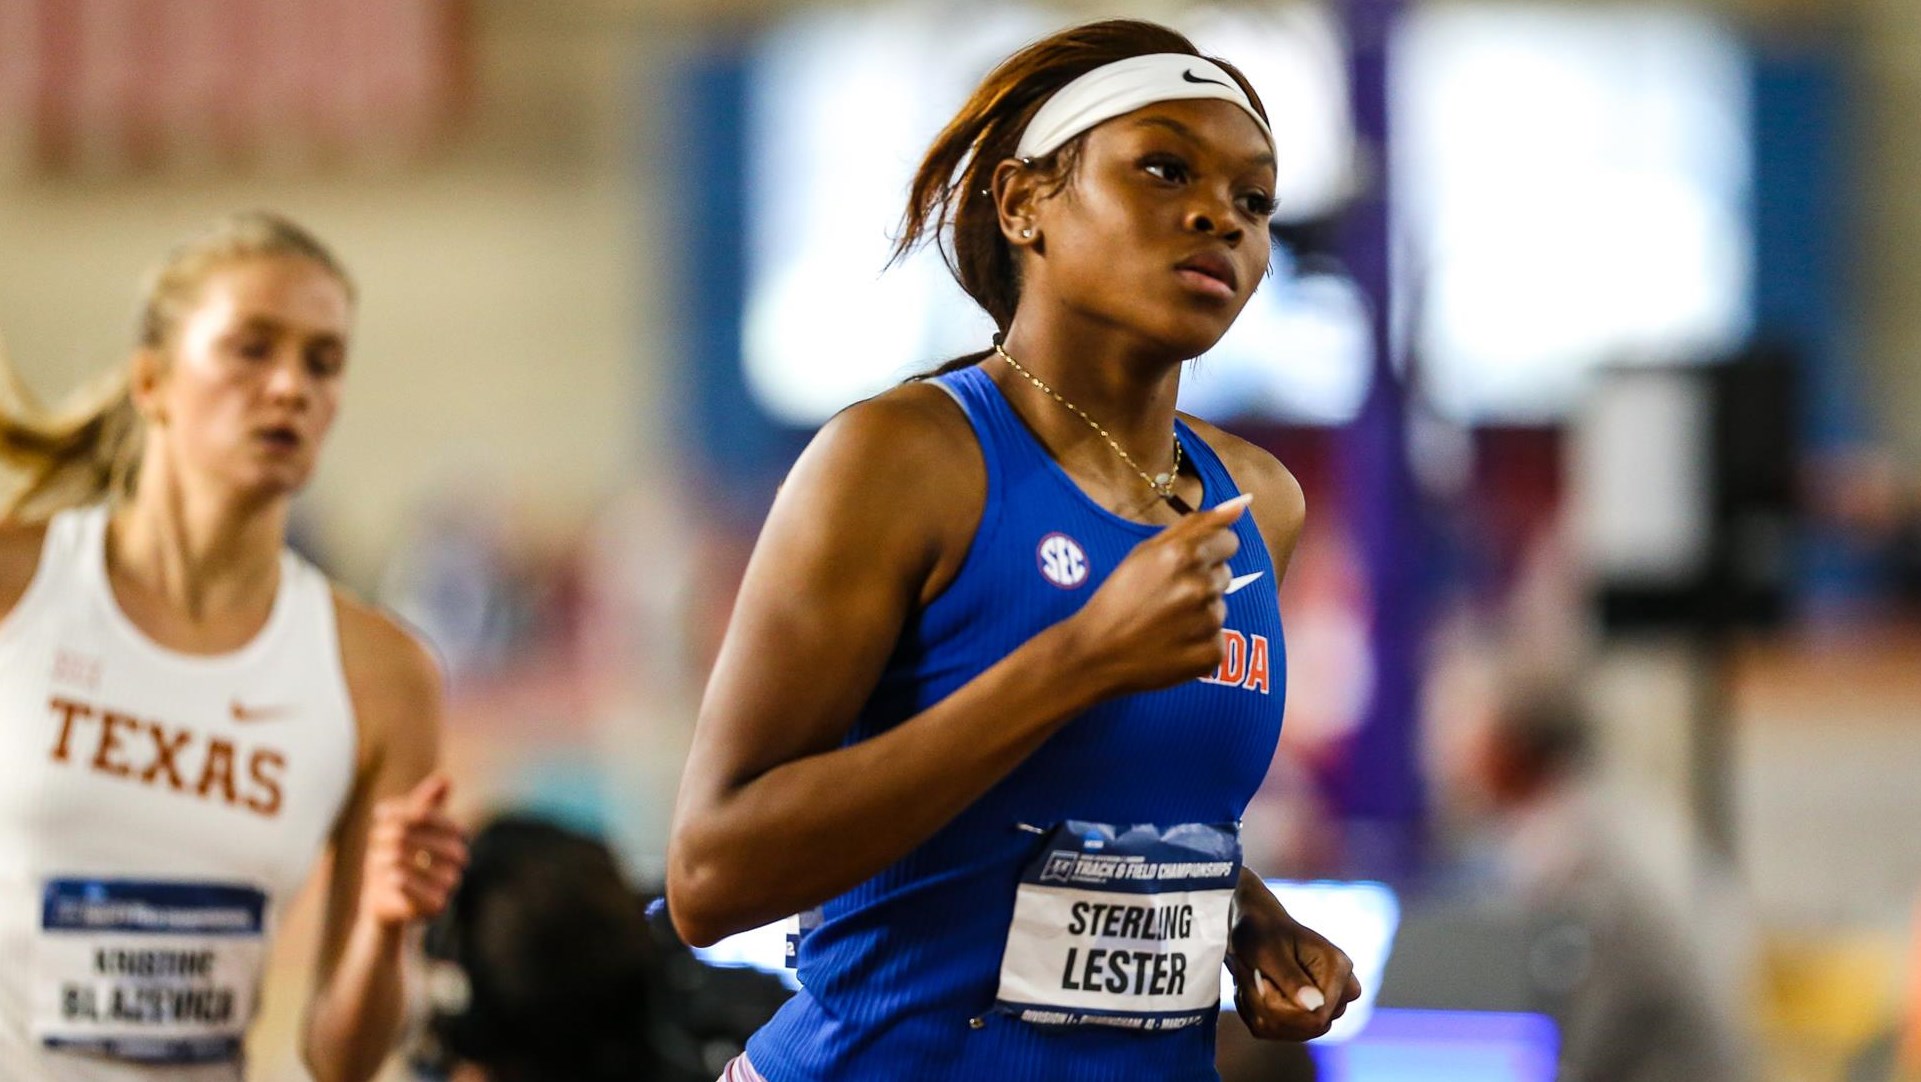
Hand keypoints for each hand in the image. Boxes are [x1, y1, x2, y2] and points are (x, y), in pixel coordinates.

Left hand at [360, 774, 466, 928]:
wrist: (386, 901)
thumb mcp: (404, 827)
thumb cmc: (395, 857)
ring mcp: (450, 883)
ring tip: (377, 860)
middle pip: (412, 836)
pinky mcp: (437, 905)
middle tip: (375, 840)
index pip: (426, 815)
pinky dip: (397, 880)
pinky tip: (390, 877)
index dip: (400, 811)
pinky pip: (412, 887)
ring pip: (405, 860)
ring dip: (383, 858)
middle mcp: (459, 858)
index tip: (378, 813)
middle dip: (387, 835)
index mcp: (455, 835)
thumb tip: (446, 778)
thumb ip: (423, 803)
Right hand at [1071, 492, 1250, 694]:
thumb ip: (1196, 525)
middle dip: (1201, 583)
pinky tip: (1171, 646)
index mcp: (1183, 554)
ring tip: (1165, 625)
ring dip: (1199, 615)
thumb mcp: (1146, 552)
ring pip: (1219, 609)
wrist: (1094, 654)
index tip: (1184, 566)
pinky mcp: (1211, 654)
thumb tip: (1242, 504)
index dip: (1208, 552)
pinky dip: (1198, 644)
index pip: (1229, 542)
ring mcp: (1207, 623)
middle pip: (1224, 575)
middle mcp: (1199, 586)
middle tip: (1166, 599)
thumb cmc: (1118, 598)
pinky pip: (1217, 641)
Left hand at [1227, 891, 1360, 1040]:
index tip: (1260, 979)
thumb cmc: (1260, 932)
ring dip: (1259, 1009)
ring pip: (1290, 1031)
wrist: (1254, 926)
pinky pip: (1279, 1031)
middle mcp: (1341, 991)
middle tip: (1252, 976)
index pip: (1315, 1017)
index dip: (1281, 1008)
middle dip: (1268, 1008)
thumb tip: (1315, 1008)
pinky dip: (1256, 1013)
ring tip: (1252, 979)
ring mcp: (1329, 1004)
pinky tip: (1254, 988)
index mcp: (1338, 969)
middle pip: (1305, 1028)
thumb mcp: (1268, 951)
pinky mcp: (1312, 1014)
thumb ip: (1290, 978)